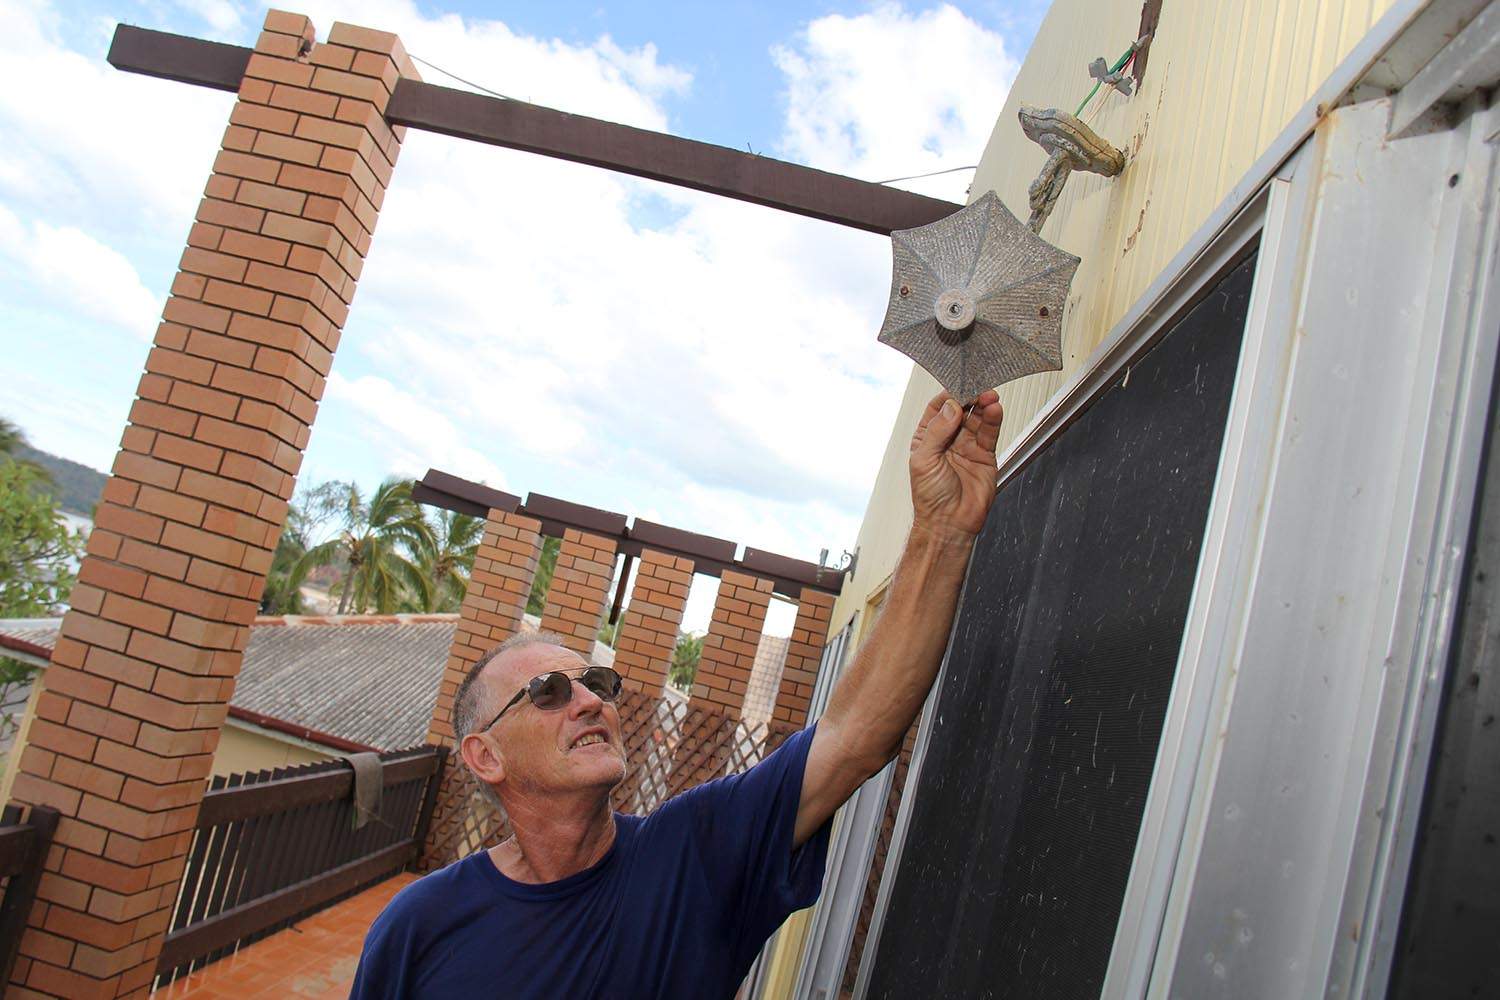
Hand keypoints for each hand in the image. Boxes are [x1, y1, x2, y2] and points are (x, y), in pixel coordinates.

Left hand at [908, 389, 1002, 536]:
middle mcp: (948, 440)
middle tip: (978, 387)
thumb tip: (950, 406)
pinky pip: (989, 433)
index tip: (958, 383)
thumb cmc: (930, 497)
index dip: (948, 395)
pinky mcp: (985, 455)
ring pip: (977, 419)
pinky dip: (993, 420)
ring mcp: (967, 446)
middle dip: (969, 397)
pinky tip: (995, 410)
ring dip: (983, 406)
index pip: (938, 408)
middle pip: (960, 410)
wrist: (950, 524)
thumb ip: (937, 431)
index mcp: (927, 438)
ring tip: (990, 396)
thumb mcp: (924, 459)